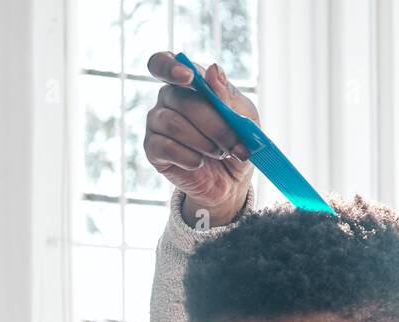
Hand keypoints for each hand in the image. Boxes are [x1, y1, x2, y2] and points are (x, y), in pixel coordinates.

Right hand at [144, 51, 257, 226]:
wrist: (231, 182)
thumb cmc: (237, 142)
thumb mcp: (245, 118)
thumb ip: (228, 95)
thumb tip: (212, 71)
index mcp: (188, 84)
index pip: (164, 62)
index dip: (171, 66)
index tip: (188, 77)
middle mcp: (168, 99)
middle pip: (182, 100)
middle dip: (214, 125)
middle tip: (234, 144)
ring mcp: (157, 123)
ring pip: (174, 124)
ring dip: (204, 142)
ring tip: (220, 154)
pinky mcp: (153, 149)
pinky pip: (166, 147)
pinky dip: (190, 158)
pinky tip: (199, 163)